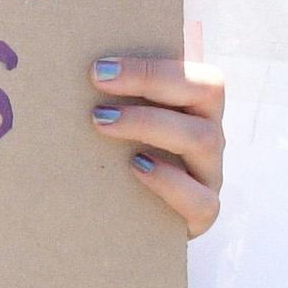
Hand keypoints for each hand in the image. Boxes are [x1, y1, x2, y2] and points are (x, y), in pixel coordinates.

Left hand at [89, 51, 222, 232]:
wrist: (126, 219)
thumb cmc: (117, 157)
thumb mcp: (120, 122)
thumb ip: (112, 95)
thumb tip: (76, 69)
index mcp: (197, 103)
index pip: (194, 69)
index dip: (152, 67)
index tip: (100, 69)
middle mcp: (210, 132)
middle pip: (208, 92)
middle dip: (150, 82)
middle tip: (98, 85)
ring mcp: (210, 172)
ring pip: (203, 139)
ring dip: (150, 124)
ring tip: (102, 123)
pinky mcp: (203, 212)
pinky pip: (201, 198)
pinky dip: (168, 181)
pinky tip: (135, 167)